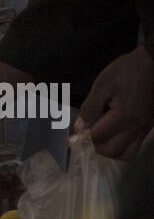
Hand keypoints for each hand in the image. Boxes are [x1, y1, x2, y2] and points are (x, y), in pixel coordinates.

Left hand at [76, 45, 153, 159]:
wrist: (152, 64)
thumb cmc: (126, 71)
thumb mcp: (103, 84)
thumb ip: (90, 108)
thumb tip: (78, 129)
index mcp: (123, 117)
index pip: (98, 137)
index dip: (83, 136)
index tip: (72, 135)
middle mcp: (136, 128)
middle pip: (112, 151)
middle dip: (96, 146)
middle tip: (87, 134)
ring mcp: (144, 129)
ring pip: (126, 154)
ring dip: (110, 150)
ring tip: (101, 136)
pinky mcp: (148, 127)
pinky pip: (135, 147)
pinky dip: (122, 146)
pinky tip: (114, 134)